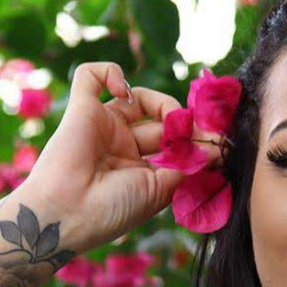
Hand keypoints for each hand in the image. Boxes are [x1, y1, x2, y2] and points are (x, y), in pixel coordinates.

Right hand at [12, 62, 222, 253]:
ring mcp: (103, 126)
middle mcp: (123, 145)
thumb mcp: (159, 192)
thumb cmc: (112, 210)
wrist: (69, 215)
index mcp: (140, 169)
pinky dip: (110, 72)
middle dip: (185, 124)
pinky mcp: (81, 108)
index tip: (216, 145)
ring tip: (172, 120)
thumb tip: (215, 150)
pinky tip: (124, 90)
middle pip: (161, 121)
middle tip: (203, 132)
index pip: (173, 144)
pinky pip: (91, 75)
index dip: (194, 140)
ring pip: (137, 96)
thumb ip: (186, 168)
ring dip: (162, 102)